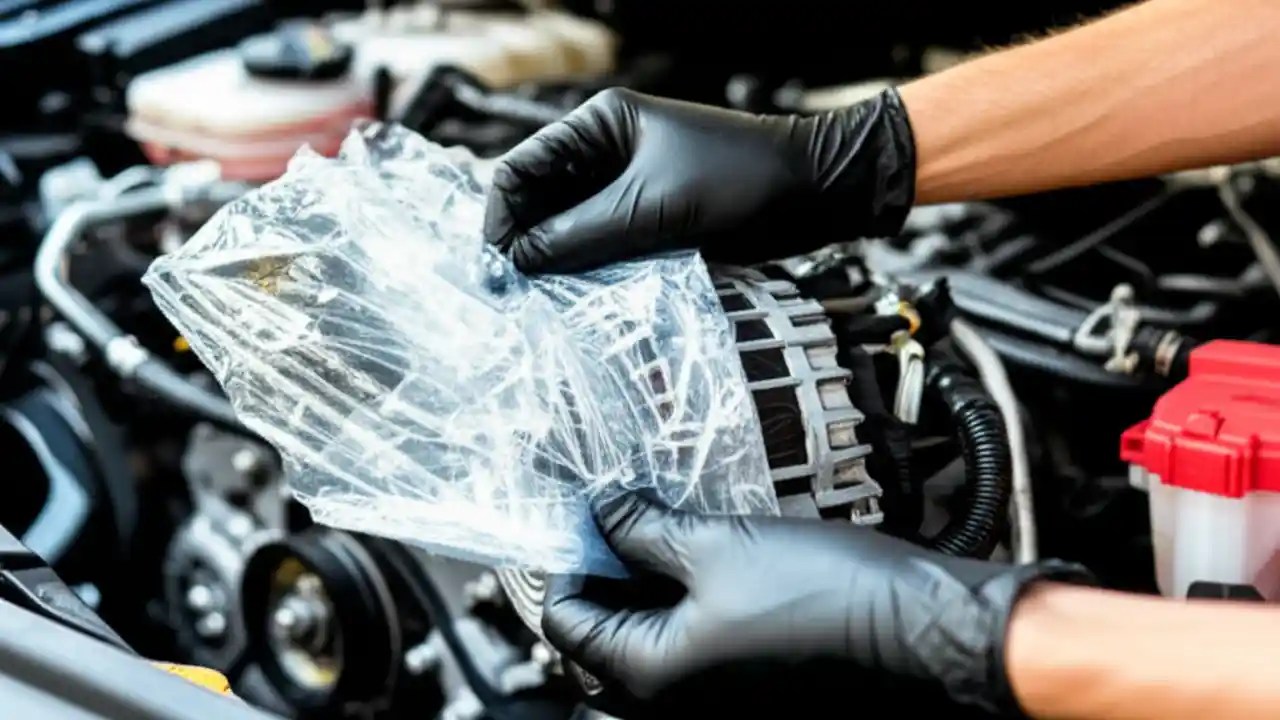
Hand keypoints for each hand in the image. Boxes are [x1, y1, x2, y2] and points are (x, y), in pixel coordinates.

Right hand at [484, 87, 916, 273]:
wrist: (817, 191)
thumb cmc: (743, 179)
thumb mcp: (653, 208)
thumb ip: (581, 236)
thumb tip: (518, 261)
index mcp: (600, 124)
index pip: (522, 167)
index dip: (502, 216)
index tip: (497, 265)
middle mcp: (607, 152)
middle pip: (541, 201)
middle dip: (526, 243)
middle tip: (516, 293)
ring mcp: (629, 188)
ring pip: (570, 229)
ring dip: (557, 262)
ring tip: (544, 301)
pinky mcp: (651, 220)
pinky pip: (603, 246)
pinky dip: (589, 270)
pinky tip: (580, 299)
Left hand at [542, 493, 1090, 717]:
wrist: (931, 634)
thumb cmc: (834, 597)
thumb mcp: (721, 544)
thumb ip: (646, 530)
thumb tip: (603, 511)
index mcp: (652, 677)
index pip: (568, 623)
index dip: (568, 564)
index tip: (581, 524)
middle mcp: (676, 710)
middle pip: (603, 651)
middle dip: (606, 587)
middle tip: (620, 532)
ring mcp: (717, 711)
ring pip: (650, 661)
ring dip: (647, 605)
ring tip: (666, 548)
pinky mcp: (754, 702)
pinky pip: (695, 668)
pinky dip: (687, 625)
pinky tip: (710, 575)